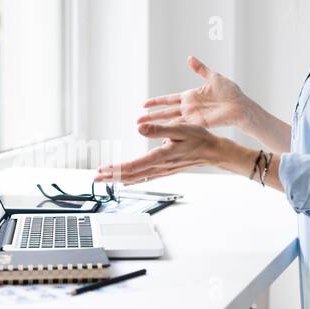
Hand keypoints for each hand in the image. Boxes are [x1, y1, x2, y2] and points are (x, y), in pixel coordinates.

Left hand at [94, 123, 226, 184]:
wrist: (213, 151)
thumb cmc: (199, 139)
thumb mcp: (180, 128)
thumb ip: (159, 129)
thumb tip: (140, 128)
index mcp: (161, 157)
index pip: (134, 166)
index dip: (116, 169)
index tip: (103, 169)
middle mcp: (160, 167)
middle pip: (131, 175)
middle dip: (112, 177)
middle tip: (96, 178)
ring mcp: (162, 170)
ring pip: (137, 178)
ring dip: (120, 179)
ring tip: (106, 179)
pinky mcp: (165, 170)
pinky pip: (145, 177)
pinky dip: (133, 179)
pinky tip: (127, 180)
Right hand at [137, 55, 248, 130]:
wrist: (241, 106)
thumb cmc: (231, 92)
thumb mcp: (214, 77)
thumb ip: (200, 69)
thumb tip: (189, 58)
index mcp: (190, 96)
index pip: (168, 99)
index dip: (156, 102)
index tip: (143, 104)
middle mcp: (189, 107)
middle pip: (165, 113)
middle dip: (151, 117)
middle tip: (136, 122)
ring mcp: (193, 117)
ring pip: (171, 122)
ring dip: (158, 126)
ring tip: (144, 130)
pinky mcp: (199, 125)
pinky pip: (183, 128)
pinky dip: (173, 132)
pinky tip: (162, 137)